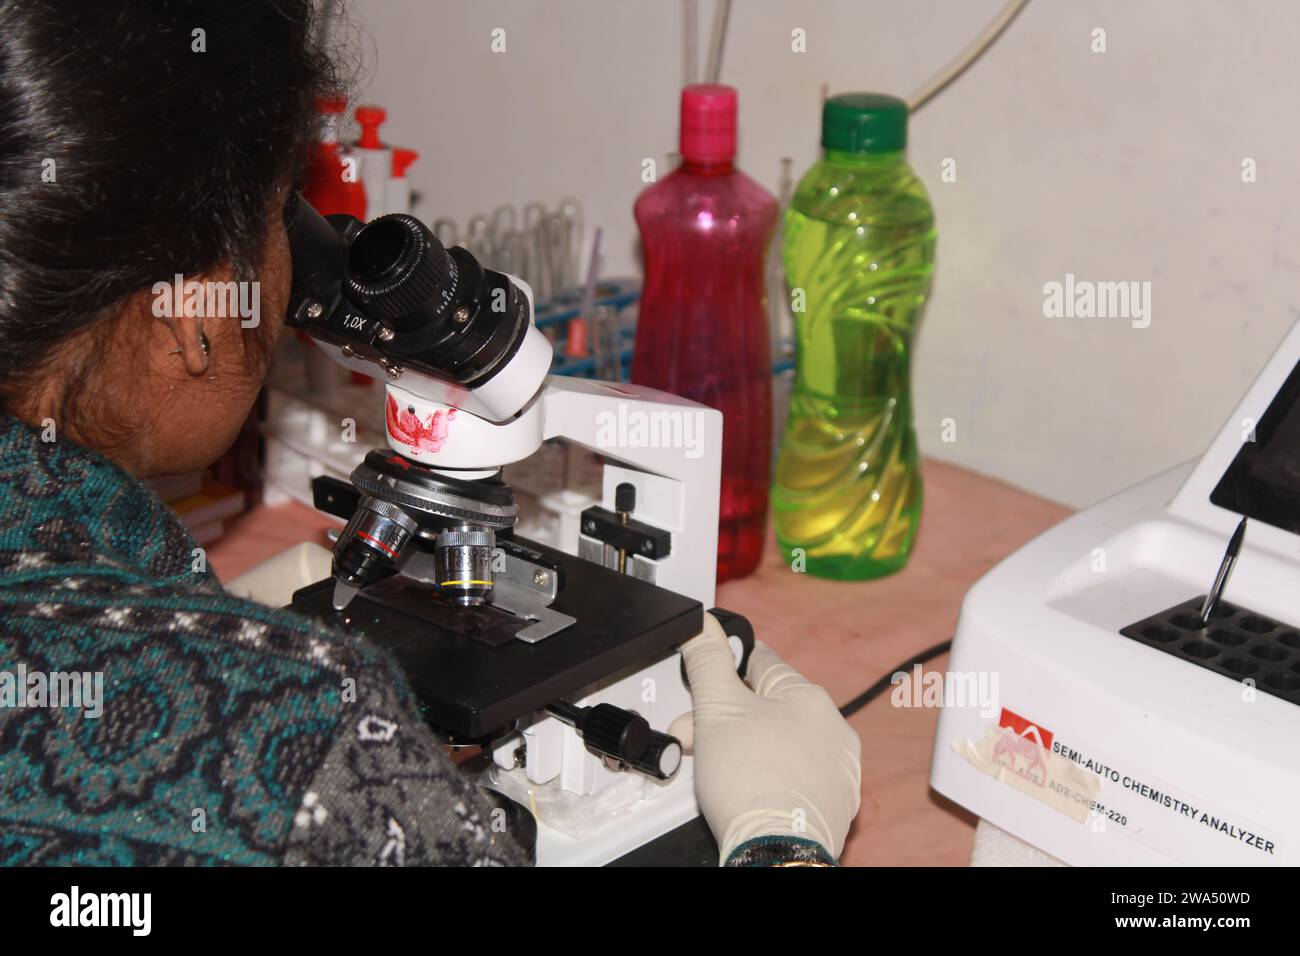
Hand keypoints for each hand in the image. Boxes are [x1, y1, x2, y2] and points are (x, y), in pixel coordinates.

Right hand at [670, 613, 861, 861]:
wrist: (775, 849)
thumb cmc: (752, 784)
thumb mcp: (716, 709)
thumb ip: (708, 661)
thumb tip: (704, 625)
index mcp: (809, 696)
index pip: (760, 662)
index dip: (727, 666)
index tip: (713, 670)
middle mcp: (833, 728)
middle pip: (768, 707)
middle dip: (726, 718)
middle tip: (697, 734)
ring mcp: (838, 767)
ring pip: (782, 742)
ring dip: (747, 747)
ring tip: (720, 767)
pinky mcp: (835, 801)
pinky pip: (796, 775)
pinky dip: (771, 777)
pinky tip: (749, 788)